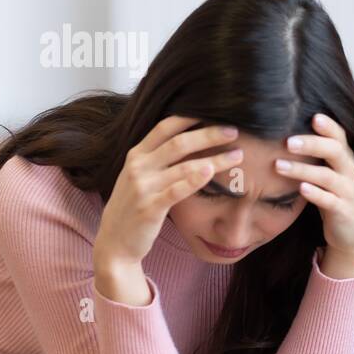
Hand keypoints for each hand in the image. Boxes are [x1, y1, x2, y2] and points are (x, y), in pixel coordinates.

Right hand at [96, 115, 241, 269]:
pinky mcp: (150, 207)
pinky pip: (176, 190)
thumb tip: (189, 140)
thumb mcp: (139, 176)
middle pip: (179, 143)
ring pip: (184, 166)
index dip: (189, 117)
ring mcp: (143, 187)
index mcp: (136, 155)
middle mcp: (138, 167)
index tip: (213, 112)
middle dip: (208, 134)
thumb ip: (157, 158)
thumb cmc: (133, 206)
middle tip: (233, 131)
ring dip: (214, 159)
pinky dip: (194, 180)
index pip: (164, 128)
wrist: (116, 242)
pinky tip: (211, 172)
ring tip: (238, 155)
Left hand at [274, 112, 353, 278]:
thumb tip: (282, 132)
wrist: (353, 234)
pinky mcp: (344, 212)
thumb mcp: (328, 173)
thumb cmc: (334, 197)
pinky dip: (315, 194)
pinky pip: (330, 201)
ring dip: (303, 169)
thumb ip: (315, 155)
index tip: (312, 115)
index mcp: (345, 159)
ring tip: (278, 166)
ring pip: (328, 176)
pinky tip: (300, 189)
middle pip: (335, 151)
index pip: (339, 136)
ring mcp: (348, 192)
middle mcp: (349, 172)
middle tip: (287, 141)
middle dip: (312, 143)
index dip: (329, 126)